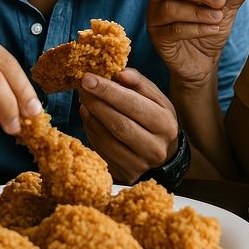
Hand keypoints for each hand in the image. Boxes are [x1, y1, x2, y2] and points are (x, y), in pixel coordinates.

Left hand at [78, 68, 178, 183]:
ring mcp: (141, 164)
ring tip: (83, 102)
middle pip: (120, 124)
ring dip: (91, 118)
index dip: (108, 91)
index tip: (88, 78)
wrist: (164, 152)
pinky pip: (103, 152)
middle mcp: (156, 147)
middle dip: (97, 103)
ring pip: (109, 140)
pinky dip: (92, 133)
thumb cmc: (156, 118)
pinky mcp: (127, 174)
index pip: (134, 105)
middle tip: (82, 88)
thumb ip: (139, 83)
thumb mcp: (156, 98)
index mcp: (166, 124)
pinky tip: (88, 118)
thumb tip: (120, 74)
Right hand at [147, 0, 248, 85]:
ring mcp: (154, 16)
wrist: (203, 59)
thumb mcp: (225, 7)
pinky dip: (196, 29)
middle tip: (221, 0)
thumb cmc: (210, 27)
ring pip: (170, 7)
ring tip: (218, 18)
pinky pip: (173, 29)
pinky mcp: (156, 36)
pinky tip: (212, 29)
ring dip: (198, 12)